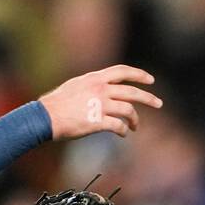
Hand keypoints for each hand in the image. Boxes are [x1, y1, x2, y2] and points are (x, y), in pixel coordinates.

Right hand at [39, 65, 161, 139]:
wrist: (45, 117)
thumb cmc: (57, 103)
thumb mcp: (75, 85)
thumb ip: (92, 84)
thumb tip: (103, 85)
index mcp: (95, 78)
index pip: (122, 71)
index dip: (139, 74)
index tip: (151, 80)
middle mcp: (100, 89)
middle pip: (132, 92)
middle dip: (148, 98)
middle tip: (159, 103)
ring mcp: (100, 105)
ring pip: (128, 110)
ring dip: (135, 119)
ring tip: (136, 126)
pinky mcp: (98, 122)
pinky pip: (119, 126)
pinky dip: (123, 130)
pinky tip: (123, 134)